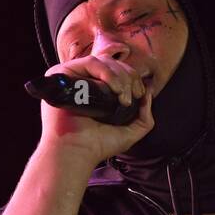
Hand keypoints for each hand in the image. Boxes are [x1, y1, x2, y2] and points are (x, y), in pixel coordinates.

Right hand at [39, 52, 154, 163]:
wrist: (78, 152)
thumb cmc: (99, 145)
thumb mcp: (130, 133)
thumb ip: (144, 117)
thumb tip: (149, 92)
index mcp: (99, 90)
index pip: (119, 72)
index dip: (133, 79)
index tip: (139, 95)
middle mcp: (86, 81)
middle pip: (113, 64)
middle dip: (129, 77)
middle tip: (130, 98)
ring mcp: (75, 76)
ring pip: (104, 62)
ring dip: (120, 76)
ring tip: (123, 97)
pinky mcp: (65, 74)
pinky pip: (90, 63)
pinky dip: (107, 73)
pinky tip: (115, 89)